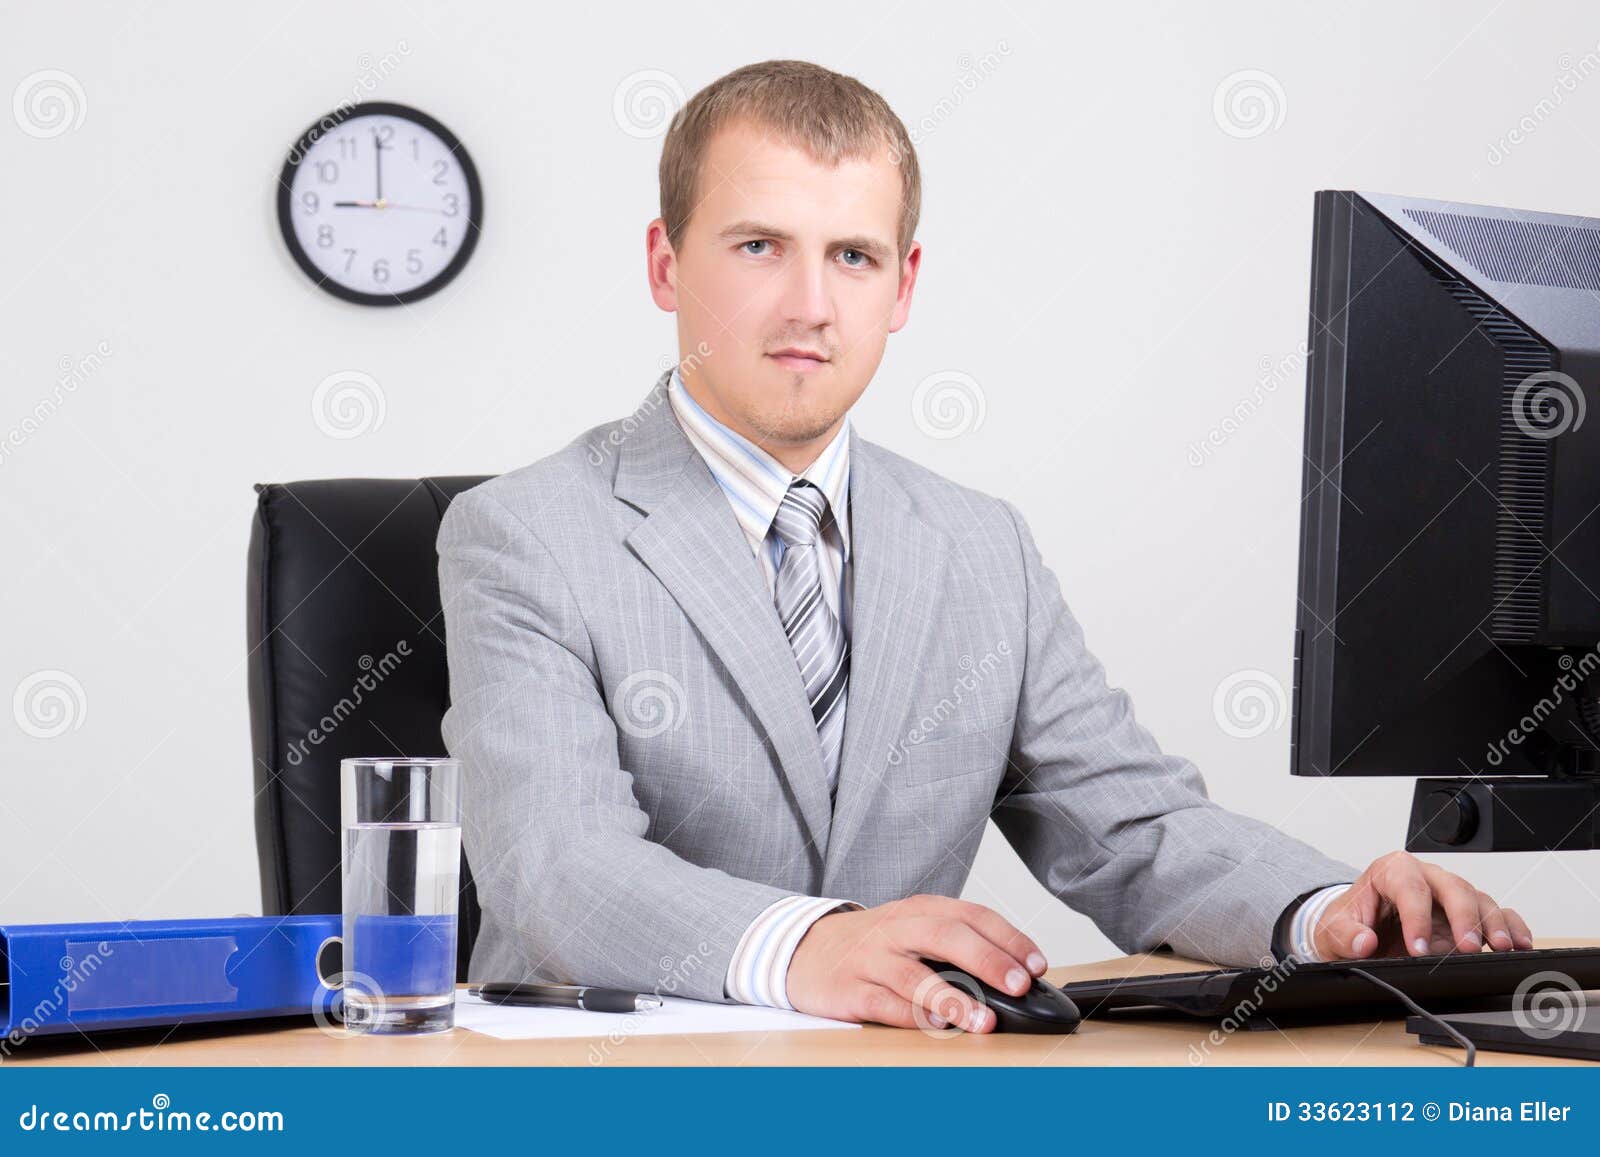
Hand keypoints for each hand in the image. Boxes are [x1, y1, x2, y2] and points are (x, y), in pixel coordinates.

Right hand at [786, 894, 1046, 1032]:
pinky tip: (935, 1027)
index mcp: (920, 910)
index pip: (971, 915)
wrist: (806, 950)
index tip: (1036, 964)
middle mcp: (897, 929)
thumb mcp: (915, 931)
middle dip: (986, 959)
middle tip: (1018, 985)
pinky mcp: (849, 989)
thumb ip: (957, 947)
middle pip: (944, 935)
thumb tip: (1016, 978)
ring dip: (952, 997)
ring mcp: (871, 959)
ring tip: (982, 1019)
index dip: (1007, 938)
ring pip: (914, 974)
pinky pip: (882, 1003)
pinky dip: (911, 1015)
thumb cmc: (876, 945)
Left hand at [1312, 851, 1532, 959]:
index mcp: (1392, 871)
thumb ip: (1346, 935)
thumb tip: (1363, 942)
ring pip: (1478, 898)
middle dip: (1463, 917)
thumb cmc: (1351, 923)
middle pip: (1452, 887)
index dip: (1416, 918)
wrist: (1357, 931)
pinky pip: (1496, 912)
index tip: (1417, 949)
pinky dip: (1511, 926)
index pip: (1409, 888)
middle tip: (1466, 948)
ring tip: (1500, 947)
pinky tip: (1519, 944)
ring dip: (1492, 923)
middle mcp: (1426, 877)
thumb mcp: (1334, 929)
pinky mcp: (1466, 914)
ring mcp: (1449, 895)